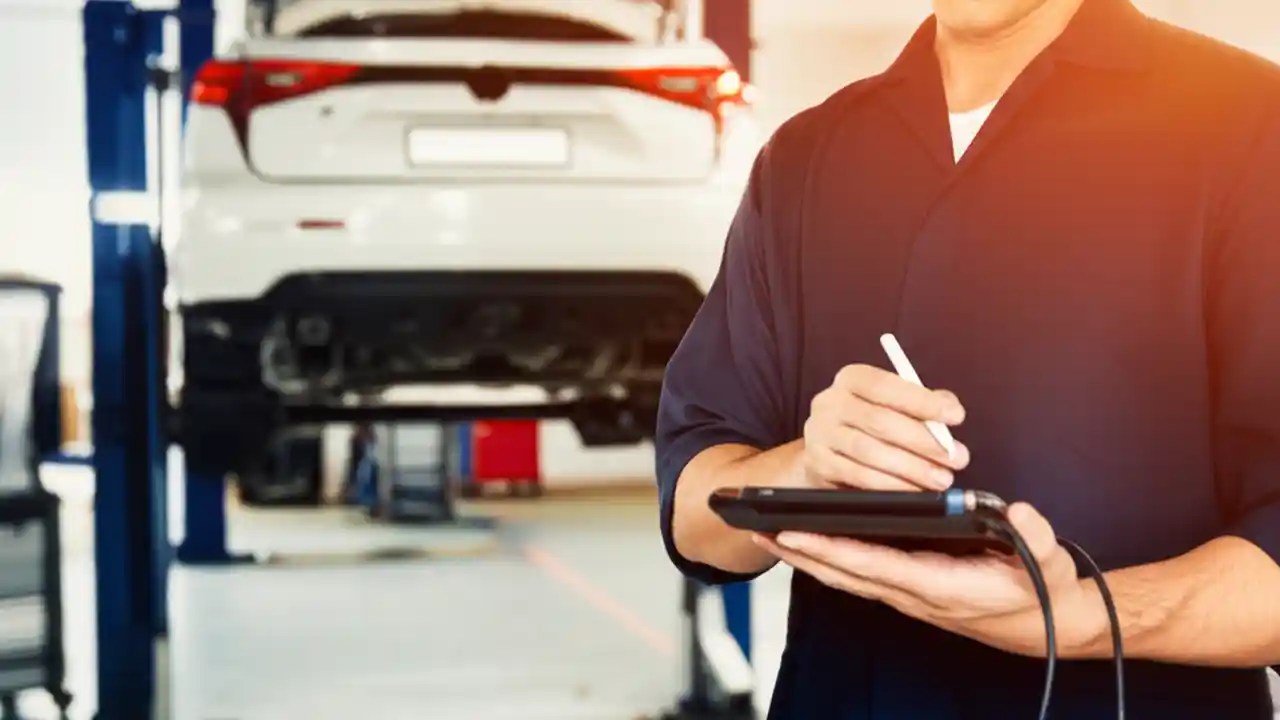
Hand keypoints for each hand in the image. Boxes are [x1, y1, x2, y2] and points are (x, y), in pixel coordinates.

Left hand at [755, 503, 1099, 657]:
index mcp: (940, 584)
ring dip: (806, 557)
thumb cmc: (1041, 588)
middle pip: (845, 573)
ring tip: (768, 533)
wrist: (1046, 622)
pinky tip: (808, 544)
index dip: (833, 550)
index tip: (796, 533)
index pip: (875, 565)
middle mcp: (915, 593)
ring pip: (846, 576)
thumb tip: (1019, 513)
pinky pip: (859, 574)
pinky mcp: (908, 588)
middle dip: (801, 553)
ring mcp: (908, 593)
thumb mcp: (1046, 562)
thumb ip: (1034, 536)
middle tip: (758, 530)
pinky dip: (829, 559)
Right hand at [804, 364, 969, 490]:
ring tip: (940, 479)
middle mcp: (829, 402)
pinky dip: (891, 485)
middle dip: (924, 442)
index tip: (956, 415)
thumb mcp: (894, 406)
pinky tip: (913, 490)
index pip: (886, 385)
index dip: (922, 401)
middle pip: (879, 421)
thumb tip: (949, 407)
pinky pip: (858, 476)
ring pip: (870, 451)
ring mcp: (819, 434)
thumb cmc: (869, 425)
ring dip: (911, 468)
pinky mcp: (818, 464)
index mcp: (851, 379)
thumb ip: (922, 404)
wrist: (826, 451)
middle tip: (956, 458)